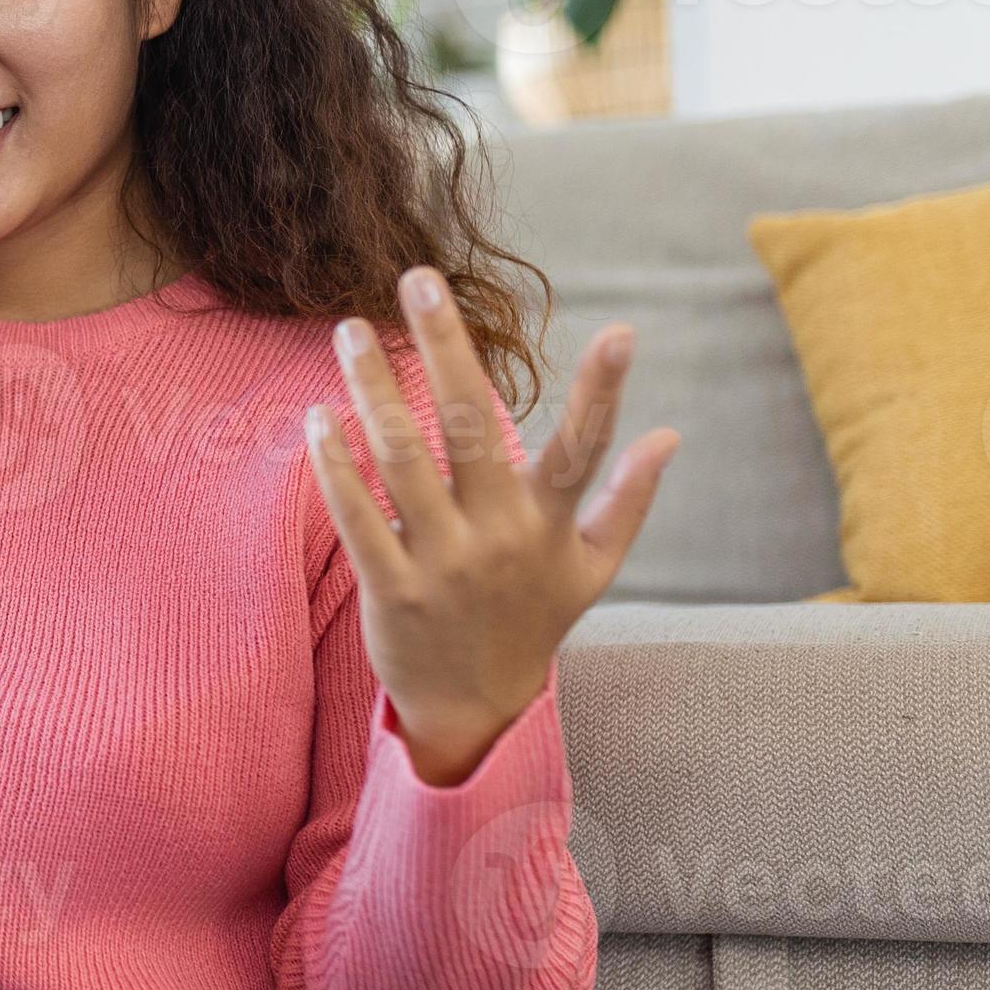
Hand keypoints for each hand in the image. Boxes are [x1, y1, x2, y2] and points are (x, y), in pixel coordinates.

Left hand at [305, 266, 679, 787]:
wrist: (474, 711)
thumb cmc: (532, 623)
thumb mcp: (592, 570)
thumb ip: (628, 502)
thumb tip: (671, 435)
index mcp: (550, 525)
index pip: (584, 449)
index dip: (605, 392)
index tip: (623, 332)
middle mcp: (500, 538)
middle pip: (473, 427)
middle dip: (446, 347)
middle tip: (418, 278)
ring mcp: (443, 564)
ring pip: (403, 460)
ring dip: (374, 390)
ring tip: (349, 331)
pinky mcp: (390, 590)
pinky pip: (358, 518)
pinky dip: (336, 467)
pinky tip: (319, 418)